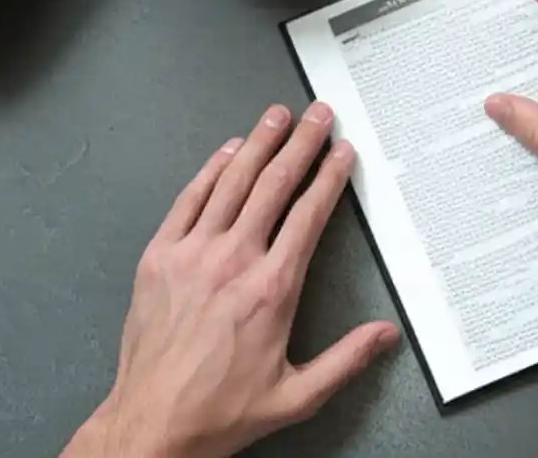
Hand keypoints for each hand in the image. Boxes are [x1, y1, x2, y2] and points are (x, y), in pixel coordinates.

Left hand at [64, 103, 399, 457]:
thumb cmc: (221, 410)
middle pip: (274, 186)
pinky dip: (210, 170)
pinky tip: (228, 151)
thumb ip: (347, 360)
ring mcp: (191, 255)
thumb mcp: (297, 396)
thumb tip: (387, 334)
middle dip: (301, 144)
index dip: (329, 177)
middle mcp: (232, 261)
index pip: (308, 215)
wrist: (151, 423)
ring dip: (258, 143)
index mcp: (271, 290)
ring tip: (277, 115)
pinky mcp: (158, 258)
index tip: (343, 153)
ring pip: (232, 183)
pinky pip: (188, 200)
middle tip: (318, 115)